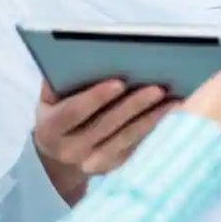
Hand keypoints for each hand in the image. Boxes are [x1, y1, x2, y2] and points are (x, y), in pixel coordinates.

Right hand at [33, 80, 176, 203]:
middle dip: (133, 106)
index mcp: (50, 129)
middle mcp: (70, 150)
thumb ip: (57, 81)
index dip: (96, 98)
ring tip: (172, 98)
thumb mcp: (48, 100)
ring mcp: (93, 162)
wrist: (56, 157)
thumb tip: (80, 56)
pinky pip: (136, 144)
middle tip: (157, 87)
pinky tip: (170, 109)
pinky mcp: (113, 165)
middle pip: (106, 125)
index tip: (119, 82)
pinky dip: (153, 126)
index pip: (74, 112)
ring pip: (126, 138)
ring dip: (151, 117)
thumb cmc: (56, 114)